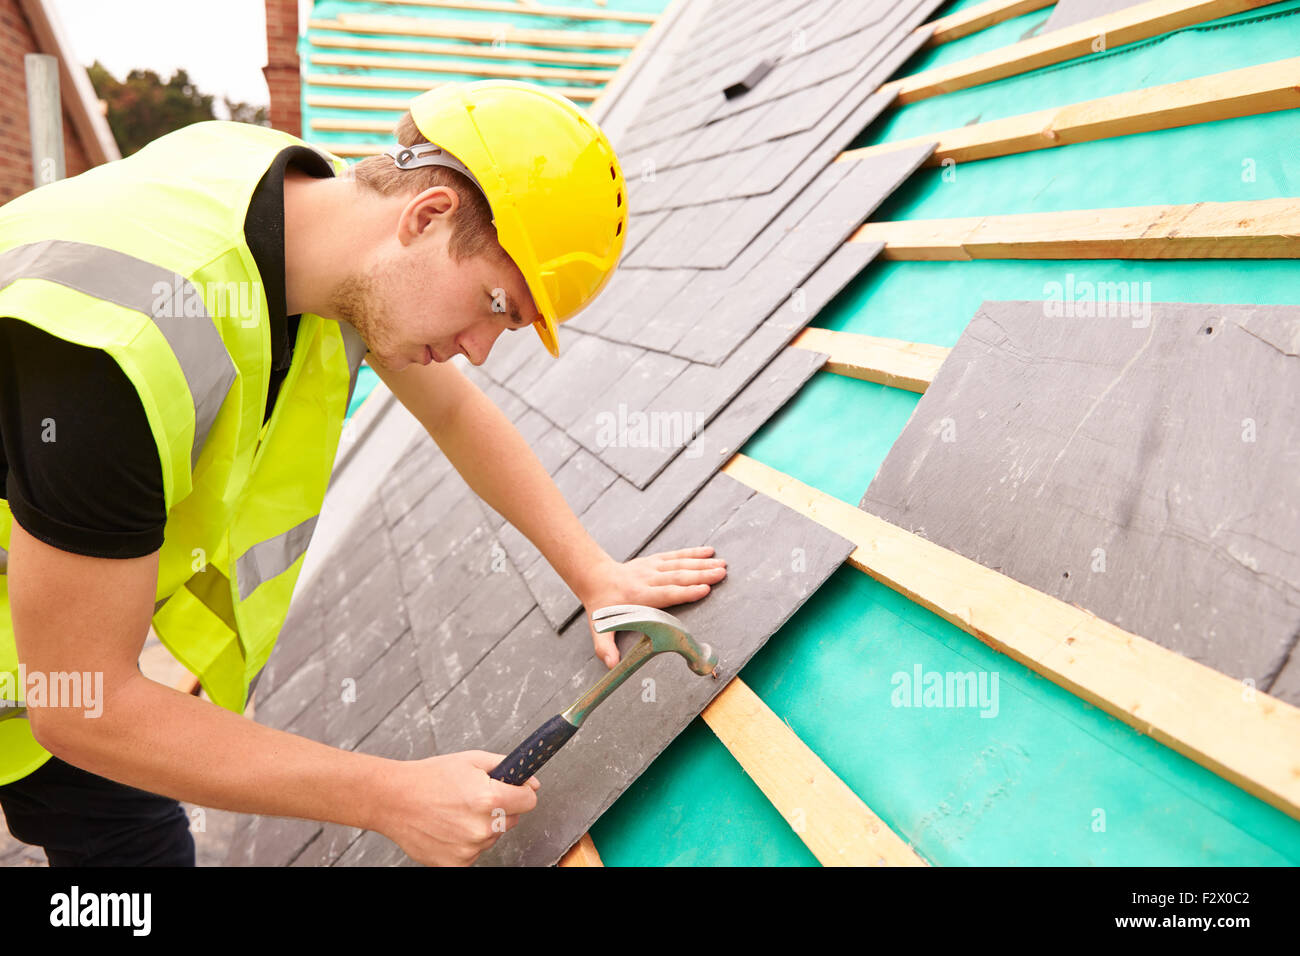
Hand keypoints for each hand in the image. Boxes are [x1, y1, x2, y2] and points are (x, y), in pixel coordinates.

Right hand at [372, 750, 539, 865]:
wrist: (394, 799)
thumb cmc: (429, 778)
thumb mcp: (471, 760)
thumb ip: (506, 768)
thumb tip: (532, 783)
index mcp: (489, 798)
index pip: (529, 801)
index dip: (521, 792)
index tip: (513, 790)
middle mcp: (482, 827)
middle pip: (511, 820)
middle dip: (499, 808)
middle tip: (472, 798)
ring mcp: (469, 849)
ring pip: (492, 836)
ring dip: (481, 826)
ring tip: (455, 812)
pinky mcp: (456, 864)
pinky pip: (474, 852)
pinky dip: (465, 842)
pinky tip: (448, 827)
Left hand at [579, 547, 726, 667]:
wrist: (595, 577)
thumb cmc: (602, 605)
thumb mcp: (599, 628)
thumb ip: (605, 646)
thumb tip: (612, 665)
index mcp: (638, 596)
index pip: (665, 594)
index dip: (686, 592)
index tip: (705, 590)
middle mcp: (647, 579)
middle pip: (678, 577)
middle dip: (701, 575)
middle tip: (721, 574)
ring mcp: (651, 568)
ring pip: (679, 564)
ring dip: (702, 564)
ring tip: (722, 565)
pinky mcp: (654, 561)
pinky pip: (676, 556)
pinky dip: (693, 553)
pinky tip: (708, 552)